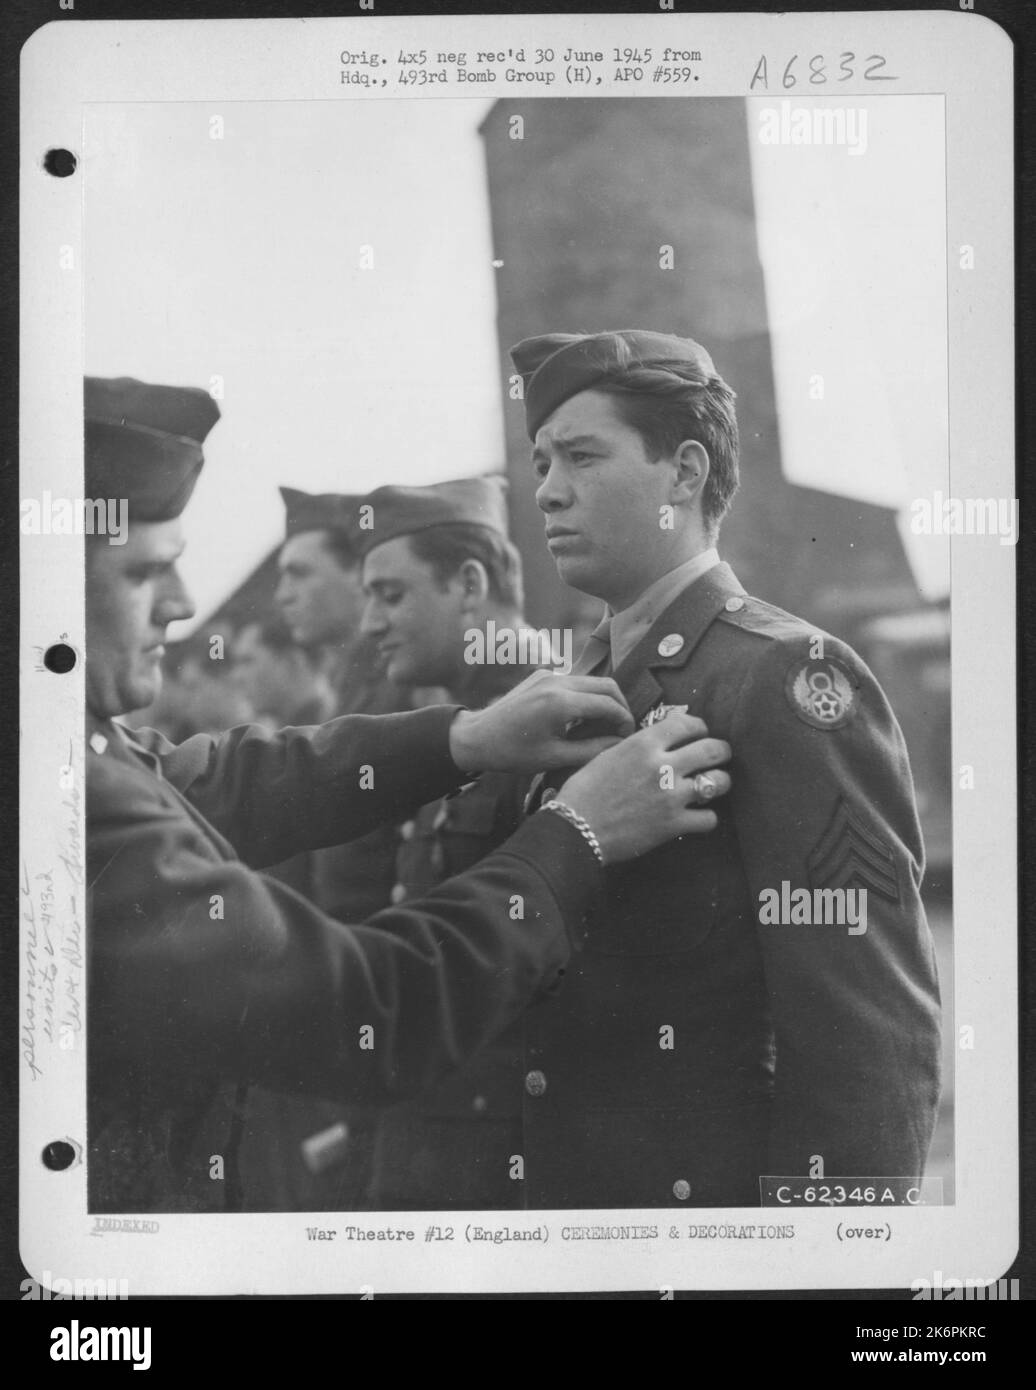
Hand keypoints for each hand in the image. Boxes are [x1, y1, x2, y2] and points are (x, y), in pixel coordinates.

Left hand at [448, 670, 634, 773]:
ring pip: (591, 681)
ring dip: (602, 701)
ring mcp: (549, 674)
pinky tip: (579, 720)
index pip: (609, 704)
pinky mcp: (542, 675)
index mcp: (561, 702)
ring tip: (601, 727)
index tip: (628, 737)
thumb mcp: (555, 758)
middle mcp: (557, 681)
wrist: (476, 737)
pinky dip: (585, 696)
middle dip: (619, 706)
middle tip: (621, 729)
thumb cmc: (513, 753)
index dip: (624, 720)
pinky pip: (575, 682)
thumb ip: (593, 750)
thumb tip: (620, 744)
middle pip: (606, 685)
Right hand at [559, 712, 730, 863]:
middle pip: (712, 749)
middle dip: (722, 751)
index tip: (701, 733)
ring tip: (714, 785)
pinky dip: (707, 818)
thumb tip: (658, 743)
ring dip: (721, 782)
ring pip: (719, 782)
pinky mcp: (674, 824)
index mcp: (643, 744)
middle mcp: (662, 766)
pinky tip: (699, 817)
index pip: (688, 723)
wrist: (575, 828)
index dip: (700, 727)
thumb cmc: (584, 791)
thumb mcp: (608, 755)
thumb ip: (637, 747)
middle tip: (720, 756)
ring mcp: (671, 796)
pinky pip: (709, 818)